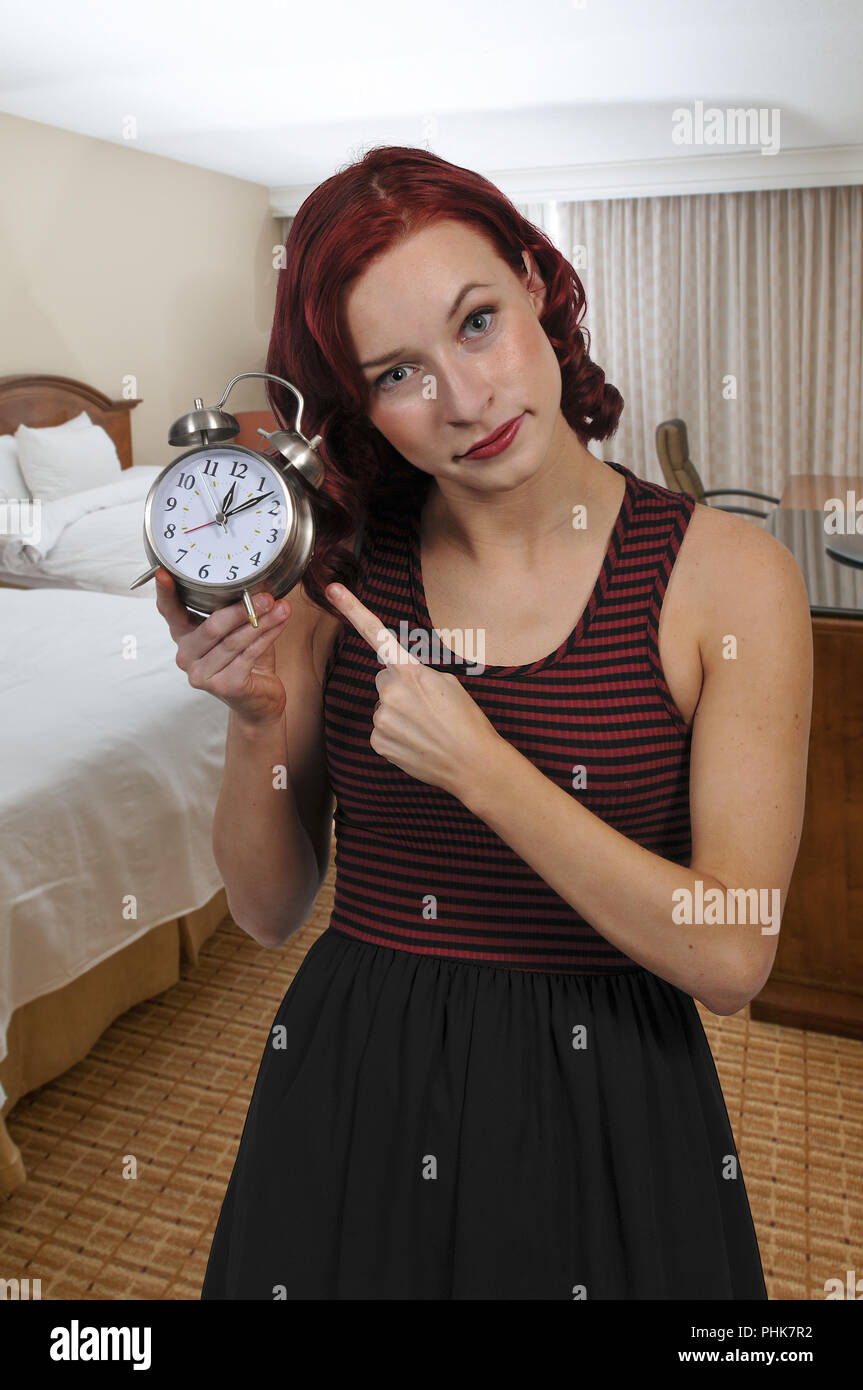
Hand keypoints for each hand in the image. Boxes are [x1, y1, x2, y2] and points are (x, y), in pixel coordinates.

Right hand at [154, 568, 290, 727]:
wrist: (258, 699)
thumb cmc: (245, 660)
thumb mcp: (235, 629)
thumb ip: (235, 608)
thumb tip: (257, 581)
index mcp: (183, 636)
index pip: (169, 611)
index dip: (165, 592)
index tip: (163, 573)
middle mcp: (186, 656)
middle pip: (212, 627)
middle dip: (242, 609)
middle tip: (266, 596)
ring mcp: (202, 674)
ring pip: (234, 641)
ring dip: (261, 622)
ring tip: (280, 607)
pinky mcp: (224, 686)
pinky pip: (248, 655)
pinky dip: (267, 637)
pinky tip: (280, 623)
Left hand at [326, 582, 499, 797]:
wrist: (472, 763)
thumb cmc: (466, 721)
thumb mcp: (448, 684)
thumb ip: (417, 675)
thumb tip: (398, 683)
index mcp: (410, 671)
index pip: (376, 634)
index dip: (352, 609)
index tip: (332, 589)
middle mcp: (390, 692)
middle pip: (384, 680)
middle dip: (401, 689)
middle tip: (428, 707)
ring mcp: (382, 719)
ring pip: (384, 707)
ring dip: (401, 714)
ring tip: (427, 727)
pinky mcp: (378, 742)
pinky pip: (382, 730)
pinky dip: (397, 735)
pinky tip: (417, 741)